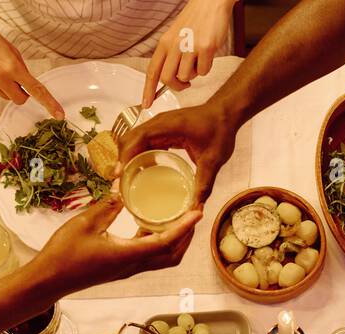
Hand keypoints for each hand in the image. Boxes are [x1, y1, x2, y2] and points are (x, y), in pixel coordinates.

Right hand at [0, 12, 63, 117]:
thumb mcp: (11, 50)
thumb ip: (21, 69)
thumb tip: (27, 87)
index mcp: (13, 67)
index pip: (36, 90)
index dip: (49, 103)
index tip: (59, 114)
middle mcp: (1, 78)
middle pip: (20, 100)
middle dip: (21, 94)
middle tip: (14, 80)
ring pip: (6, 97)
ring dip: (6, 88)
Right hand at [34, 196, 201, 292]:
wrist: (49, 280)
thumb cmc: (63, 253)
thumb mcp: (85, 223)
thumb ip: (108, 206)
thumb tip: (123, 189)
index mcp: (128, 255)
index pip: (165, 242)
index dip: (184, 227)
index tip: (198, 212)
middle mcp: (133, 266)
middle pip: (172, 256)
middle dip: (187, 236)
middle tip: (193, 214)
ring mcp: (128, 269)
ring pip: (162, 259)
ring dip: (175, 242)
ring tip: (180, 219)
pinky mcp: (121, 268)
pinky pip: (148, 257)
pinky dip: (158, 243)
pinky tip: (152, 225)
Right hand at [116, 102, 237, 202]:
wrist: (225, 114)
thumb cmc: (219, 131)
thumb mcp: (213, 161)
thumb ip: (204, 184)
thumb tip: (197, 209)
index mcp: (169, 126)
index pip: (139, 138)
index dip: (126, 155)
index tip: (120, 174)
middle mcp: (159, 123)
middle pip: (130, 139)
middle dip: (122, 159)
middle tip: (120, 184)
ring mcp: (159, 126)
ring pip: (134, 140)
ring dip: (127, 157)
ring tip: (125, 180)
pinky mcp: (162, 131)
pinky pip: (143, 142)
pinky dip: (137, 155)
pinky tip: (139, 172)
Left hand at [142, 0, 234, 107]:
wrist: (210, 3)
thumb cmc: (195, 21)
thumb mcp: (176, 36)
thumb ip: (171, 55)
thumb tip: (169, 79)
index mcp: (164, 43)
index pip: (152, 70)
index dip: (148, 89)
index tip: (146, 103)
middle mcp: (174, 45)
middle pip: (167, 78)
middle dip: (176, 86)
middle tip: (185, 84)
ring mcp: (190, 47)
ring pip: (186, 77)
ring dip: (193, 75)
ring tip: (197, 61)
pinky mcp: (205, 48)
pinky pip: (203, 71)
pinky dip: (206, 68)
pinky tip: (207, 55)